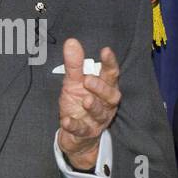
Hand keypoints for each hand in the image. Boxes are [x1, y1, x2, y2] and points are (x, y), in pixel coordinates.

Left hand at [57, 39, 120, 170]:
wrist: (76, 135)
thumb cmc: (79, 104)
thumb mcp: (74, 82)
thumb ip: (74, 64)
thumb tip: (71, 42)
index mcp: (105, 88)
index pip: (111, 74)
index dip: (110, 63)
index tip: (105, 51)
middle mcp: (105, 104)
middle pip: (110, 96)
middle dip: (101, 88)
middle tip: (88, 80)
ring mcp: (97, 120)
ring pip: (99, 113)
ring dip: (93, 106)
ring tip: (85, 100)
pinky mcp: (86, 133)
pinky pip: (82, 130)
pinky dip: (74, 126)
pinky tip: (66, 120)